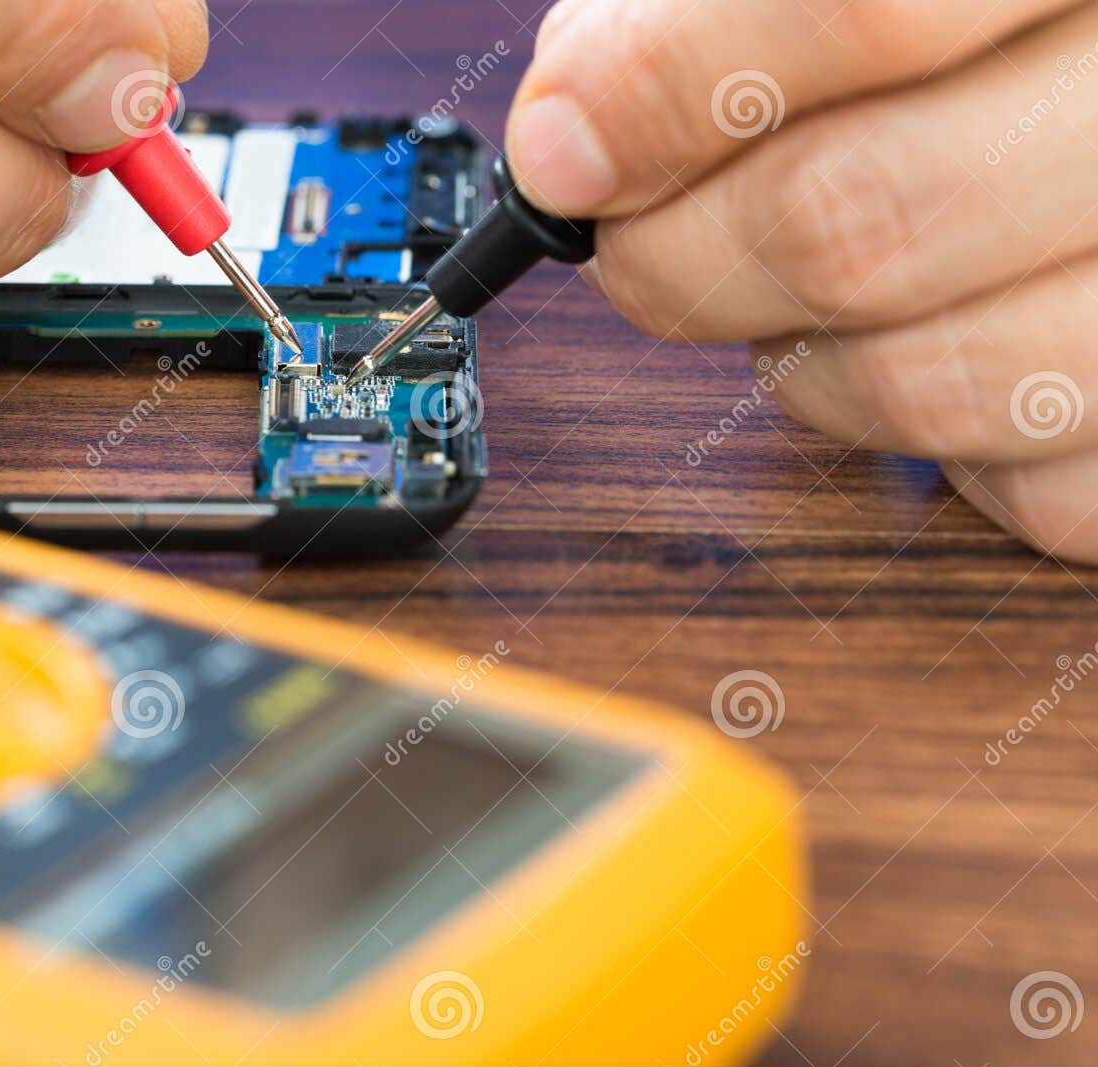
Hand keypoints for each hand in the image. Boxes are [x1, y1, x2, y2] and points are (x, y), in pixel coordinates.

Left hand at [508, 0, 1097, 561]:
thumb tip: (572, 127)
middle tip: (634, 241)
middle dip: (679, 255)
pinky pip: (1029, 495)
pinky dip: (931, 450)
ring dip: (796, 362)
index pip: (864, 8)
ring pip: (926, 382)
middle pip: (859, 222)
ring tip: (794, 293)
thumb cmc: (998, 22)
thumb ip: (720, 0)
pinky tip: (923, 347)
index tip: (561, 151)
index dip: (665, 91)